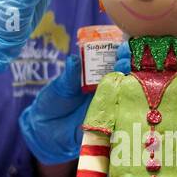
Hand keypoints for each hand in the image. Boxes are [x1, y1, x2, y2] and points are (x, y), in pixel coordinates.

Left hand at [20, 41, 129, 164]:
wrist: (46, 129)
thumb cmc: (53, 102)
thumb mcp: (60, 86)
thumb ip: (69, 75)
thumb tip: (73, 59)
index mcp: (96, 77)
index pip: (112, 62)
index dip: (120, 55)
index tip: (123, 48)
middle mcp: (106, 91)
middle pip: (124, 78)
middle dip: (129, 68)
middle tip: (126, 61)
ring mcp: (109, 108)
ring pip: (125, 97)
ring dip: (130, 88)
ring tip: (129, 78)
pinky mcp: (107, 125)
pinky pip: (119, 119)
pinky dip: (126, 113)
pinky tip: (129, 106)